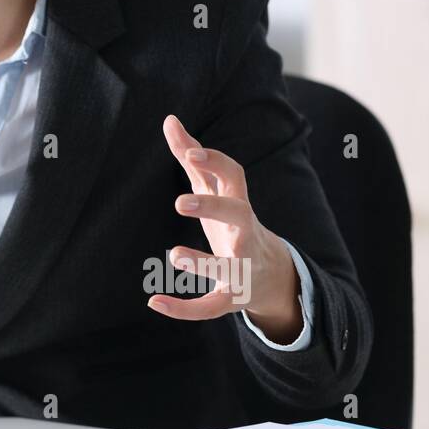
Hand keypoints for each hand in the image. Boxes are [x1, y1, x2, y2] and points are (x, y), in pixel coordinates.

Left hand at [148, 115, 301, 342]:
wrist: (273, 276)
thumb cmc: (235, 224)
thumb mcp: (216, 191)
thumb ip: (193, 157)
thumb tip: (169, 120)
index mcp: (238, 204)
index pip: (234, 175)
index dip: (215, 162)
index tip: (189, 151)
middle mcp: (244, 233)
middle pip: (239, 215)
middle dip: (214, 207)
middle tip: (180, 202)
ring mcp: (241, 266)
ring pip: (229, 265)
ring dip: (203, 262)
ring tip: (173, 255)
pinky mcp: (232, 297)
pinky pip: (210, 306)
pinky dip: (184, 308)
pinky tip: (155, 303)